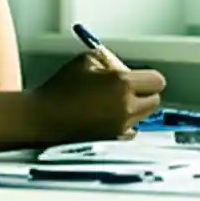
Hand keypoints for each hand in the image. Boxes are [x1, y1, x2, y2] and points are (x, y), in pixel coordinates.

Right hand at [31, 51, 165, 141]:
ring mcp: (122, 126)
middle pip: (154, 101)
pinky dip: (124, 124)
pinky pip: (130, 130)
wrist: (43, 117)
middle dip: (144, 93)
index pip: (157, 81)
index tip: (139, 77)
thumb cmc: (61, 87)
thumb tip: (122, 67)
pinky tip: (106, 117)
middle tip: (127, 89)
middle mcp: (127, 106)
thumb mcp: (85, 60)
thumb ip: (109, 61)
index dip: (147, 78)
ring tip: (111, 103)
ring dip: (134, 108)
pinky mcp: (114, 140)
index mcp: (122, 83)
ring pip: (143, 117)